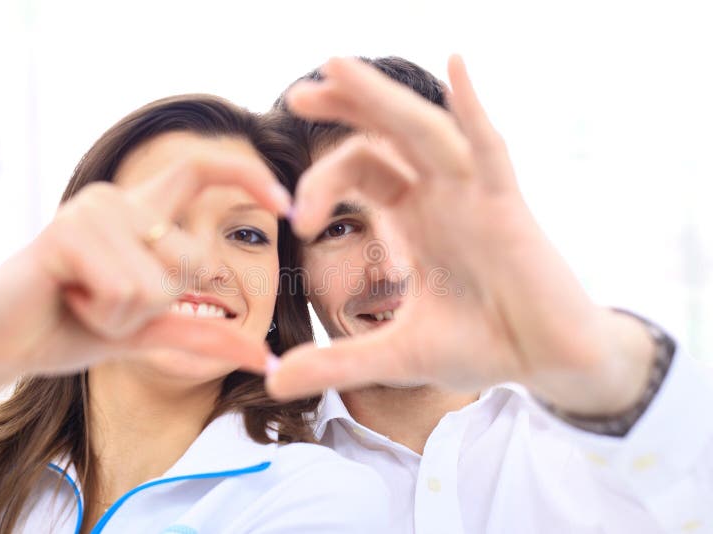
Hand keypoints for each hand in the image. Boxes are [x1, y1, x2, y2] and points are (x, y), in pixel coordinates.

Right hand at [0, 147, 285, 386]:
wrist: (0, 344)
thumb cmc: (72, 326)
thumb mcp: (150, 331)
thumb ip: (205, 334)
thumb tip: (265, 357)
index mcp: (140, 211)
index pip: (202, 168)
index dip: (248, 176)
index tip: (286, 206)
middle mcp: (118, 199)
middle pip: (191, 260)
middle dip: (156, 307)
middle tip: (103, 304)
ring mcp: (91, 209)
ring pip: (158, 283)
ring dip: (124, 316)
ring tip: (80, 300)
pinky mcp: (64, 232)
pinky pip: (125, 290)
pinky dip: (103, 316)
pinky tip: (66, 301)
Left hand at [267, 56, 653, 415]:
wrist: (546, 363)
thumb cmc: (481, 345)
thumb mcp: (394, 356)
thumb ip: (336, 363)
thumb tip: (274, 379)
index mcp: (414, 216)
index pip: (361, 170)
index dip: (321, 183)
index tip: (299, 221)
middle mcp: (441, 195)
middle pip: (387, 134)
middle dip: (345, 107)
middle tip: (297, 93)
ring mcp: (474, 195)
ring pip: (424, 131)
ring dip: (382, 97)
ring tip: (336, 66)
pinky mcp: (509, 208)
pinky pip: (490, 149)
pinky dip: (474, 109)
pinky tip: (456, 64)